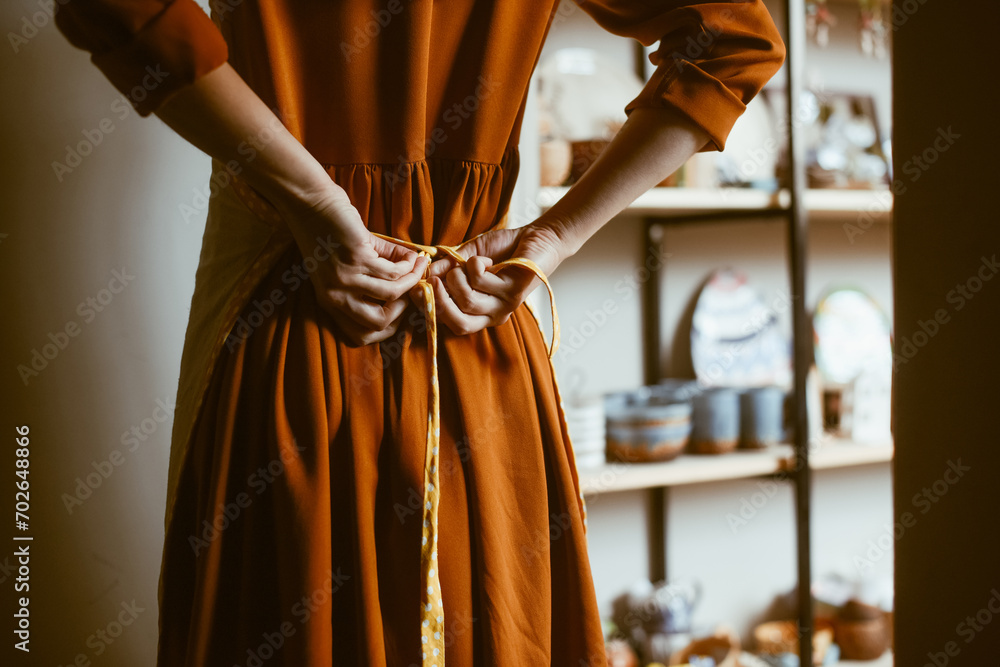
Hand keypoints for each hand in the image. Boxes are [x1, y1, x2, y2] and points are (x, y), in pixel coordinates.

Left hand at [276, 188, 428, 345]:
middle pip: (378, 323)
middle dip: (403, 310)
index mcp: (330, 302)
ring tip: (419, 267)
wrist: (311, 203)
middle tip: (413, 291)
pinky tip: (412, 256)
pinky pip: (393, 271)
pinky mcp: (356, 257)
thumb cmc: (329, 232)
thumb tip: (415, 279)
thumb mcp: (348, 265)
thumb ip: (377, 277)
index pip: (360, 335)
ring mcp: (346, 277)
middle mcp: (335, 295)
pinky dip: (408, 265)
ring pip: (392, 294)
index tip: (403, 310)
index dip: (388, 328)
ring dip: (412, 281)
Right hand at [420, 222, 568, 335]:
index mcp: (481, 312)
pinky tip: (487, 260)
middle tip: (435, 279)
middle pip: (458, 323)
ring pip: (467, 300)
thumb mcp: (468, 257)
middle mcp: (493, 314)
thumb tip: (426, 273)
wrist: (537, 237)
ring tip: (468, 262)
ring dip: (459, 275)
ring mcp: (505, 305)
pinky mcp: (515, 292)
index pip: (451, 323)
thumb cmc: (503, 250)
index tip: (417, 287)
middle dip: (440, 300)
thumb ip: (449, 267)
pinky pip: (481, 281)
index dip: (431, 308)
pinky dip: (476, 264)